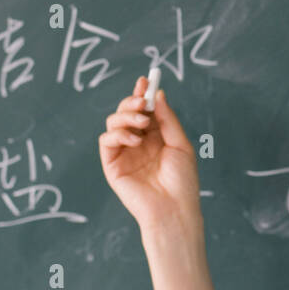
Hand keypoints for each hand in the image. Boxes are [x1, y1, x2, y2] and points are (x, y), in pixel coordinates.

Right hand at [99, 73, 202, 242]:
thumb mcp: (180, 144)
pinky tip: (135, 140)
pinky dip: (118, 134)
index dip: (143, 94)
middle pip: (127, 111)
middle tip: (143, 101)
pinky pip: (106, 141)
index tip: (145, 80)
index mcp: (155, 137)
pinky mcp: (112, 165)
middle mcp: (138, 142)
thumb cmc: (182, 181)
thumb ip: (167, 120)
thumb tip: (158, 94)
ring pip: (113, 122)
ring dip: (126, 115)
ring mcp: (124, 153)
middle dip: (133, 100)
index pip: (145, 110)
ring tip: (142, 123)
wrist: (174, 209)